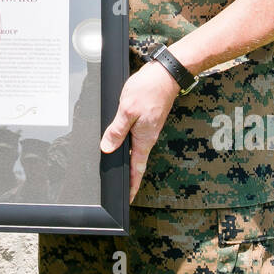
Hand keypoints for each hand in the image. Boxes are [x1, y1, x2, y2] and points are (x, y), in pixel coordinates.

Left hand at [100, 61, 179, 201]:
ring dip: (129, 162)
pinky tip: (122, 145)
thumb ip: (117, 130)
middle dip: (130, 178)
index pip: (137, 169)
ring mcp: (148, 128)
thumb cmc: (149, 89)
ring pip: (136, 150)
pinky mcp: (147, 119)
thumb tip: (107, 148)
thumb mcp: (127, 110)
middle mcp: (147, 137)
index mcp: (144, 139)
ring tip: (121, 174)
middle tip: (123, 192)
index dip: (132, 185)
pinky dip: (129, 146)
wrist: (166, 74)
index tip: (128, 200)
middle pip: (137, 163)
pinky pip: (136, 138)